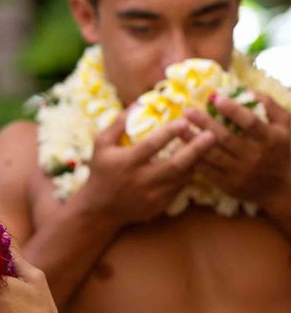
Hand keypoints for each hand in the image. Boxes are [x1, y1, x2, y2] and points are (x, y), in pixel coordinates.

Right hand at [77, 111, 215, 223]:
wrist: (100, 209)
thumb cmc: (101, 171)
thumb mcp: (101, 145)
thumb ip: (118, 124)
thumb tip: (137, 103)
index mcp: (127, 163)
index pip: (151, 146)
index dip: (169, 133)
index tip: (185, 121)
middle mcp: (141, 180)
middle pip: (175, 165)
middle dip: (196, 149)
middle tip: (212, 135)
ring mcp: (152, 195)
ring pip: (182, 177)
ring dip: (196, 161)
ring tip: (208, 147)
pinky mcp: (159, 205)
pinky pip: (179, 188)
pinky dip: (187, 175)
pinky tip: (193, 164)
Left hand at [184, 94, 290, 205]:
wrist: (283, 187)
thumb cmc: (282, 149)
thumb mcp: (285, 125)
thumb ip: (268, 105)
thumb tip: (245, 89)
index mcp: (270, 139)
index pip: (249, 123)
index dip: (232, 110)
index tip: (215, 98)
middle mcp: (254, 156)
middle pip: (225, 138)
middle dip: (204, 122)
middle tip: (187, 110)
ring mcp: (240, 172)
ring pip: (212, 154)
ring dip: (193, 140)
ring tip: (178, 128)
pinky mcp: (228, 185)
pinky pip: (207, 170)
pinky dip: (193, 158)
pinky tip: (181, 147)